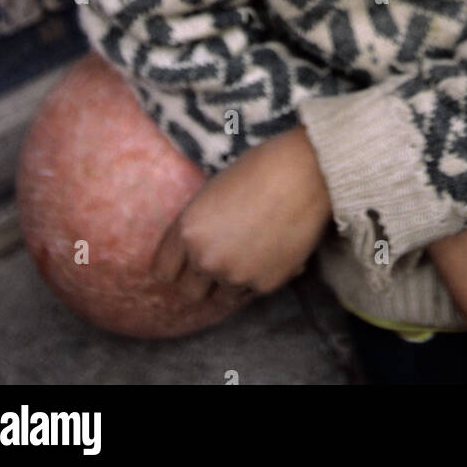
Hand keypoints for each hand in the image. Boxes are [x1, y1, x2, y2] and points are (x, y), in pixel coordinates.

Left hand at [150, 125, 332, 304]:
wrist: (305, 174)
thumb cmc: (260, 170)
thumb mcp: (212, 193)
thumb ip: (198, 227)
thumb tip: (193, 253)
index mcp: (187, 229)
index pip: (162, 270)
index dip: (176, 266)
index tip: (186, 263)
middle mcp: (204, 257)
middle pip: (188, 293)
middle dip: (200, 282)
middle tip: (220, 262)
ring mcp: (234, 274)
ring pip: (221, 296)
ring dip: (231, 281)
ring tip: (251, 250)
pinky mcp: (262, 285)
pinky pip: (251, 291)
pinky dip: (259, 276)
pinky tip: (273, 249)